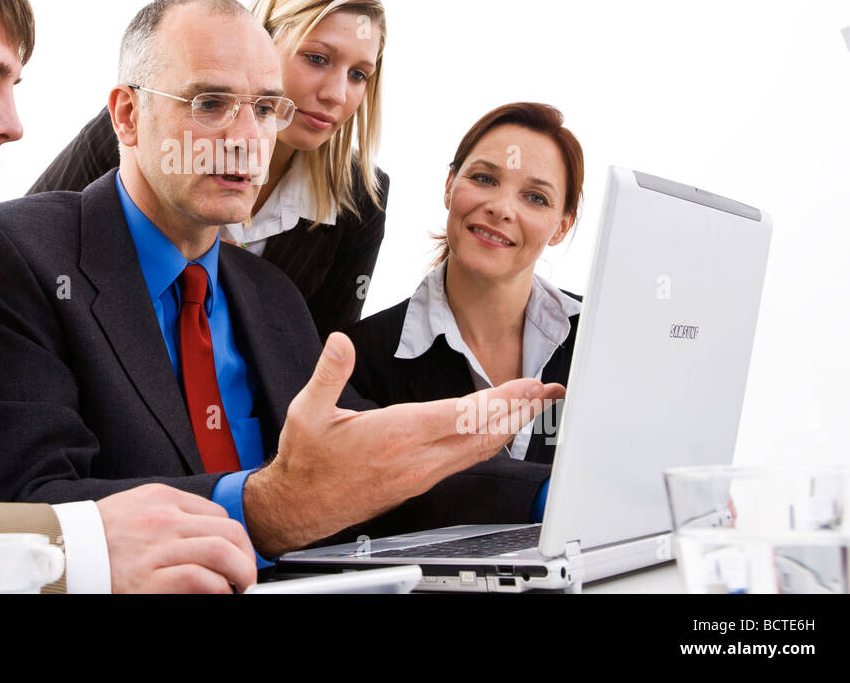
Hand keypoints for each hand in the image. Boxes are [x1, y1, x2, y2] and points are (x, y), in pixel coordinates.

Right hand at [97, 483, 257, 592]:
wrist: (64, 554)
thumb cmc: (98, 536)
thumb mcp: (135, 506)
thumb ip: (169, 513)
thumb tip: (205, 532)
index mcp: (163, 498)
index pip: (218, 514)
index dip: (235, 538)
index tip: (238, 554)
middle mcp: (164, 519)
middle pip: (228, 531)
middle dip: (246, 556)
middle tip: (246, 574)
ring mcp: (158, 549)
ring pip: (221, 551)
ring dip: (240, 572)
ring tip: (239, 586)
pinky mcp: (151, 580)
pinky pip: (200, 578)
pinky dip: (217, 588)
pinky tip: (217, 594)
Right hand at [244, 332, 563, 557]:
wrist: (301, 507)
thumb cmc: (307, 462)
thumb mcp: (307, 411)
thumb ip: (328, 373)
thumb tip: (340, 342)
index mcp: (395, 435)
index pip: (460, 415)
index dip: (500, 400)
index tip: (528, 385)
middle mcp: (416, 458)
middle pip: (482, 434)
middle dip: (520, 410)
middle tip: (549, 391)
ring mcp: (421, 473)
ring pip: (478, 450)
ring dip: (511, 427)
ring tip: (534, 406)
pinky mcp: (420, 481)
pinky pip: (465, 460)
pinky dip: (489, 442)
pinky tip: (498, 432)